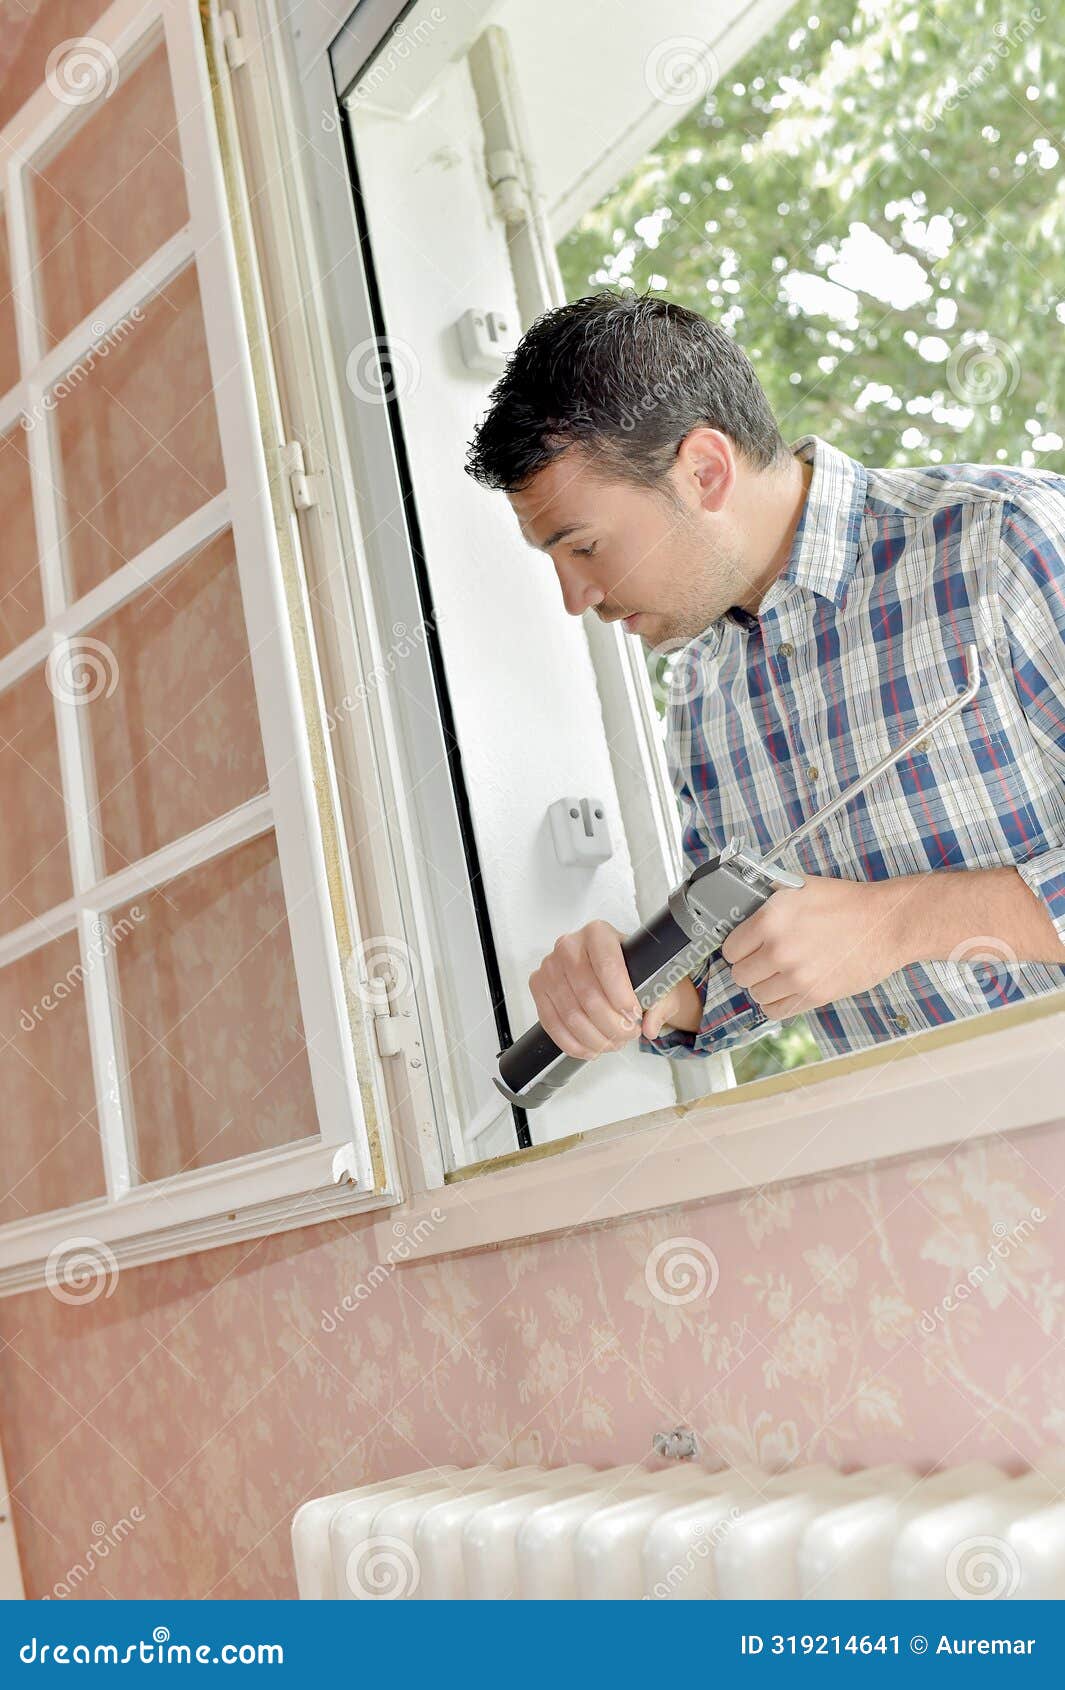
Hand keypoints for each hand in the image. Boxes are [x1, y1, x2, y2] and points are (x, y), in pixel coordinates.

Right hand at [529, 920, 692, 1058]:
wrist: (611, 971)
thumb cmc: (632, 971)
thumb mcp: (656, 980)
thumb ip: (660, 1003)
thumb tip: (650, 1026)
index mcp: (598, 933)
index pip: (608, 965)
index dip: (621, 996)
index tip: (634, 1015)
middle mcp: (569, 945)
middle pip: (587, 994)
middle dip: (611, 1024)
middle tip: (628, 1034)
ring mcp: (550, 967)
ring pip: (571, 1014)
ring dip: (594, 1037)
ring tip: (613, 1043)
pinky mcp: (538, 987)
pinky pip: (551, 1023)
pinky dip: (573, 1043)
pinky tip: (591, 1048)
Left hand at [720, 874, 906, 1019]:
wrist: (886, 924)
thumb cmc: (846, 902)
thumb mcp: (801, 886)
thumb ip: (768, 896)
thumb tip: (743, 901)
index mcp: (770, 919)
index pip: (730, 949)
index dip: (737, 948)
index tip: (746, 948)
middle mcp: (779, 950)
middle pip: (739, 975)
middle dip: (748, 968)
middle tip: (762, 962)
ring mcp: (796, 976)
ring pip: (756, 994)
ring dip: (763, 986)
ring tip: (778, 975)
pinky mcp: (814, 995)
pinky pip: (776, 1011)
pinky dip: (777, 1004)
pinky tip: (786, 990)